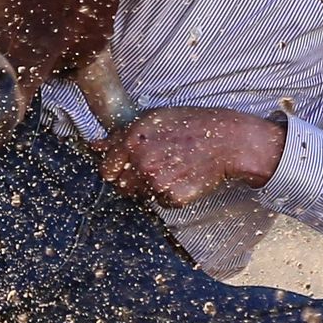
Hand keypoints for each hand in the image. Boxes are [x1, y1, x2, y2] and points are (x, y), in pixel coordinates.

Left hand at [93, 106, 282, 208]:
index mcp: (133, 140)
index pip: (106, 168)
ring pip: (141, 194)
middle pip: (120, 185)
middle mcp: (142, 162)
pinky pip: (161, 202)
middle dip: (131, 180)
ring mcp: (157, 181)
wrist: (227, 142)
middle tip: (154, 167)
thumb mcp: (153, 119)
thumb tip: (94, 144)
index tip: (125, 167)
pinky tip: (183, 177)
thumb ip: (120, 134)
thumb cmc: (192, 125)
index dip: (115, 168)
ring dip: (150, 187)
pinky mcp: (173, 197)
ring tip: (172, 169)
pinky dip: (169, 194)